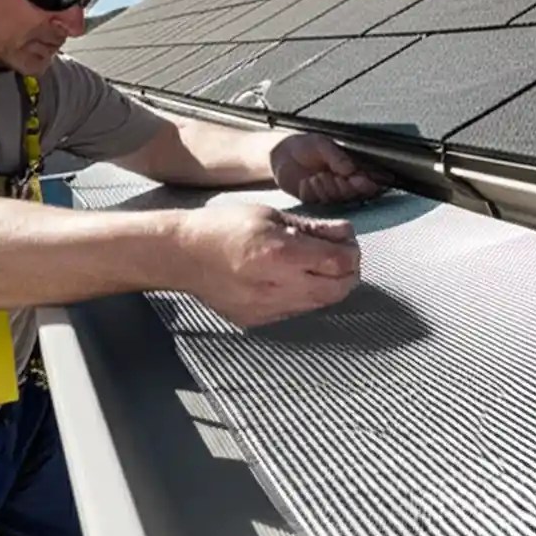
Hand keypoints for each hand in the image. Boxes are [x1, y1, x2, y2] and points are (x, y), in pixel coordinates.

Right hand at [177, 204, 359, 326]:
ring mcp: (267, 308)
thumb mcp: (270, 215)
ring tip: (319, 267)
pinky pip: (296, 312)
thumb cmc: (222, 228)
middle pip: (337, 290)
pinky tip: (294, 280)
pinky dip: (305, 297)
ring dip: (329, 287)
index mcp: (281, 254)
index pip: (339, 263)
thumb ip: (312, 228)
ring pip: (320, 304)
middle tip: (344, 258)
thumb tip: (344, 234)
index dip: (352, 253)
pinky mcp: (258, 320)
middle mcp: (277, 286)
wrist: (183, 255)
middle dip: (348, 273)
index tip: (349, 244)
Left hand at [270, 132, 387, 204]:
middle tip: (334, 177)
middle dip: (344, 187)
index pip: (365, 180)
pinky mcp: (313, 199)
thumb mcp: (322, 144)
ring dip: (325, 188)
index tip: (359, 180)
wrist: (282, 154)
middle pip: (352, 193)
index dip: (365, 184)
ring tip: (315, 176)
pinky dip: (310, 191)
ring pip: (334, 198)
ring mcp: (327, 191)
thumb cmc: (305, 145)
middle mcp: (341, 181)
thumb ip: (337, 157)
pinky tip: (305, 182)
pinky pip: (316, 200)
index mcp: (349, 168)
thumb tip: (351, 168)